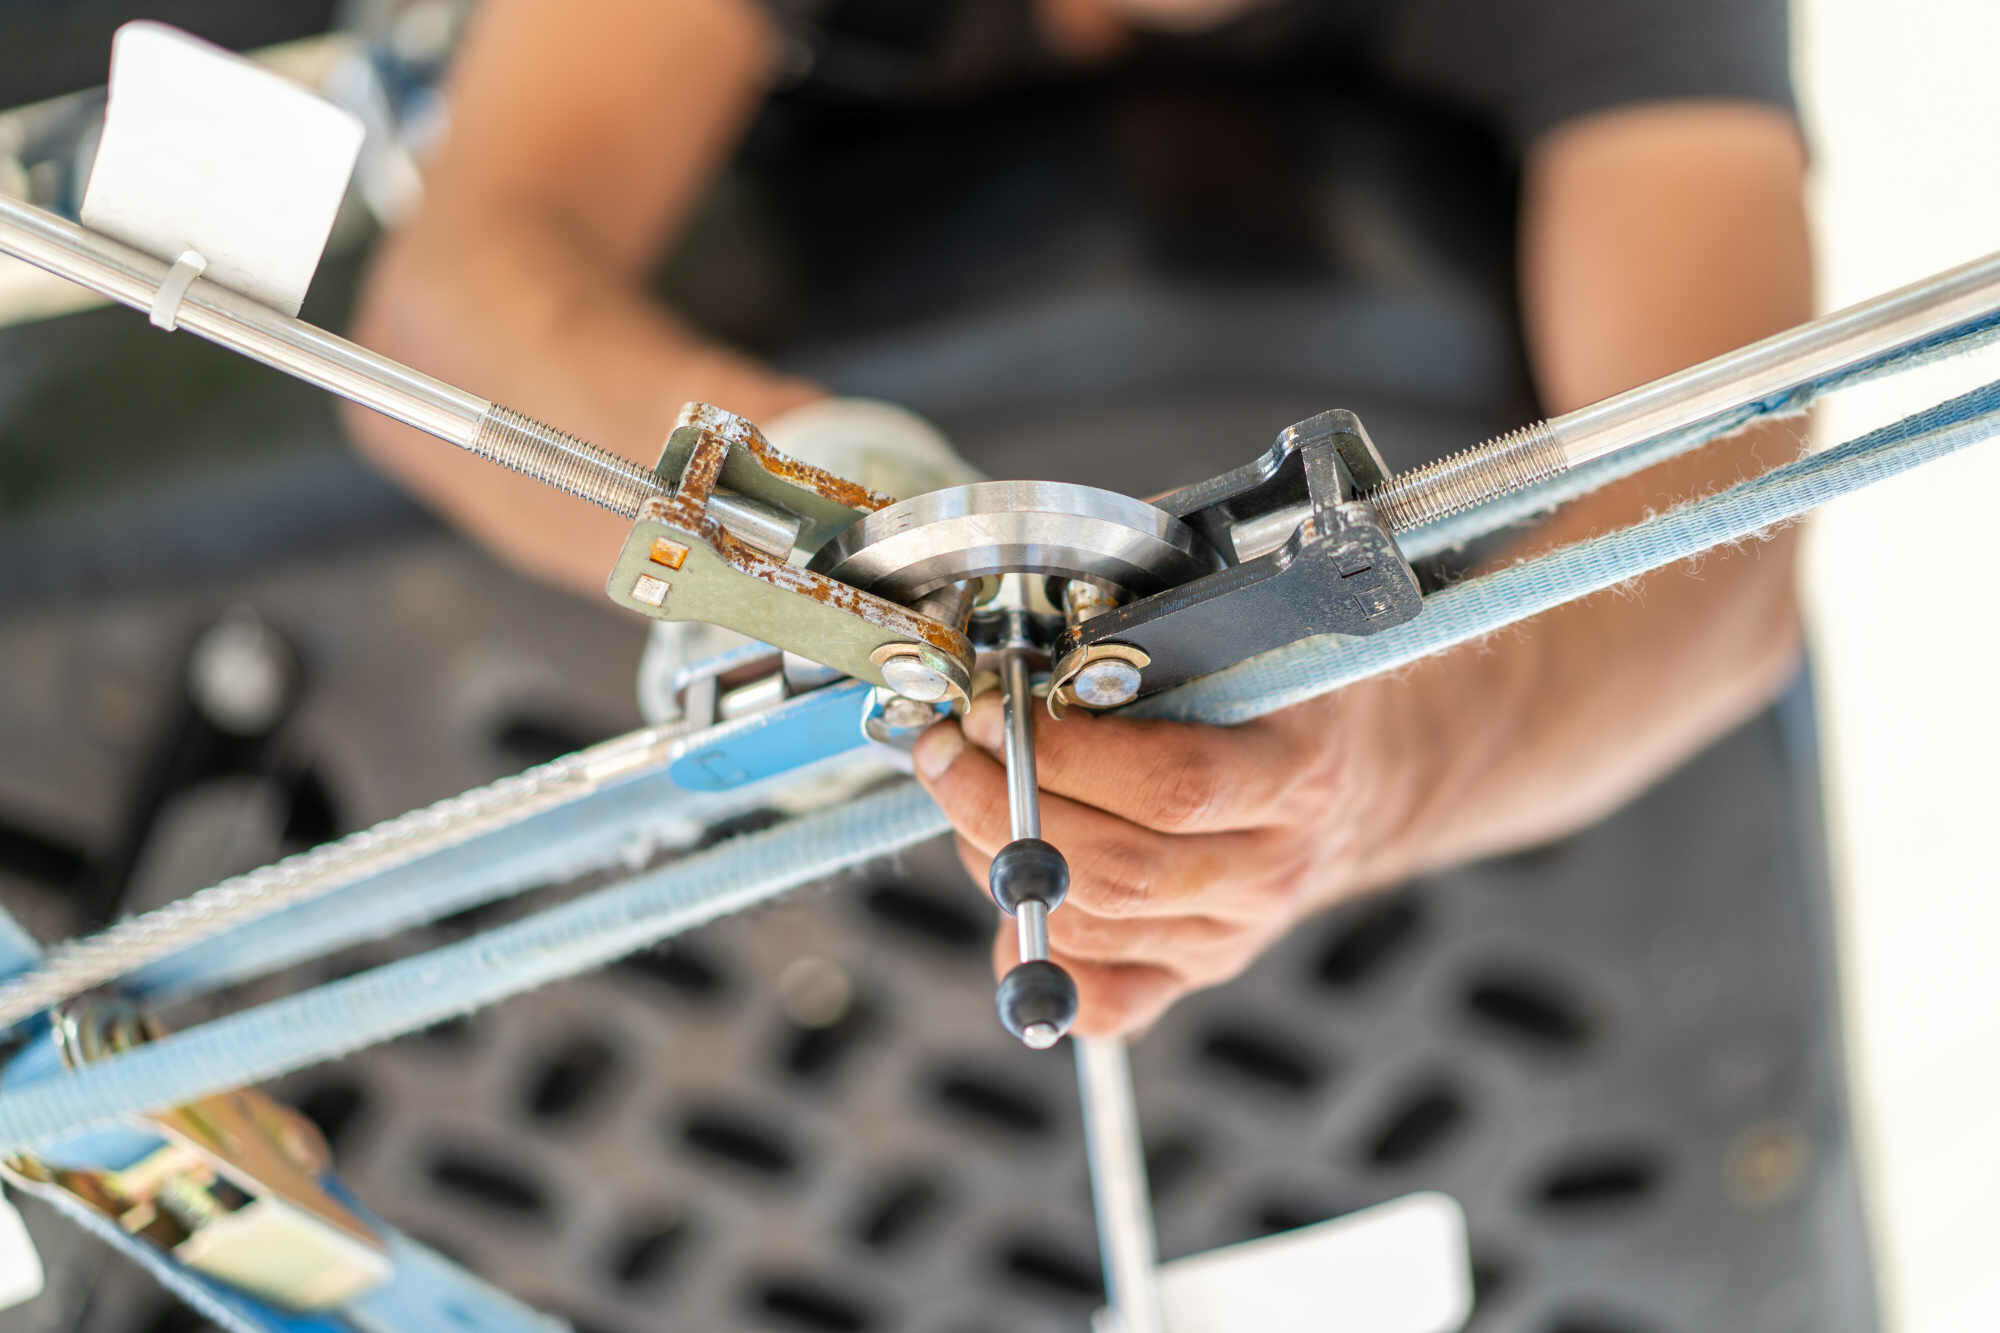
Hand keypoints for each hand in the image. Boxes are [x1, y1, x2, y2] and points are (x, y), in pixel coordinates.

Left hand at [912, 685, 1422, 1036]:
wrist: (1348, 785)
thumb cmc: (1273, 702)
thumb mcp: (1244, 651)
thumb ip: (1158, 661)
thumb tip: (1034, 671)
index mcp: (1296, 779)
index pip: (1173, 787)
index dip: (1065, 755)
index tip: (993, 712)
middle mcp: (1269, 872)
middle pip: (1118, 870)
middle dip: (1001, 808)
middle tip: (947, 752)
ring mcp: (1231, 936)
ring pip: (1092, 929)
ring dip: (999, 864)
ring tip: (968, 798)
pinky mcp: (1194, 975)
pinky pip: (1106, 1003)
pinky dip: (1038, 968)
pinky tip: (1009, 908)